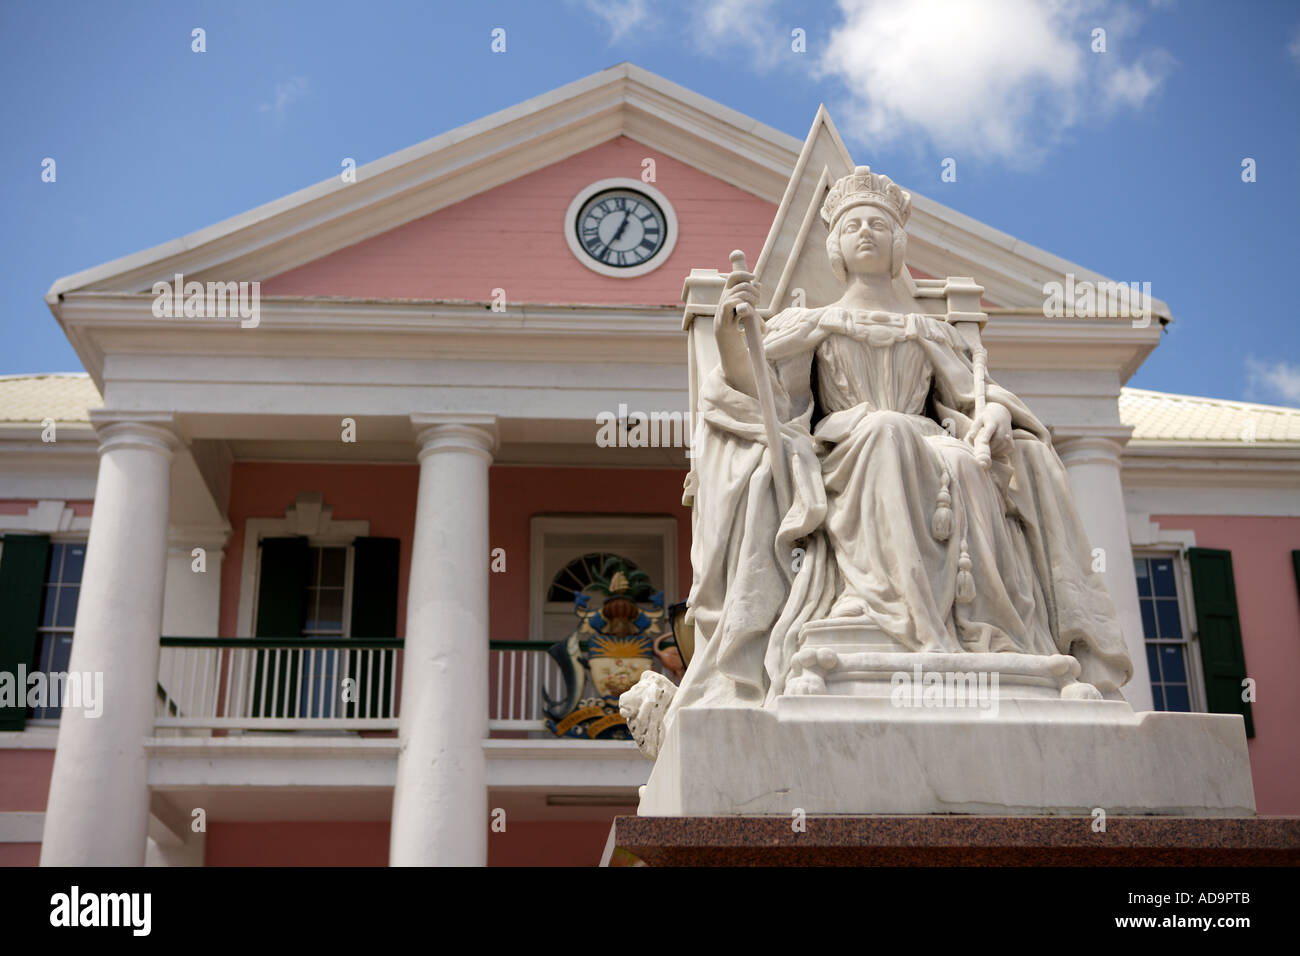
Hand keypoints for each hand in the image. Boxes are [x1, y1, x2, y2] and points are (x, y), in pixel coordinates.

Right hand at [713, 268, 760, 396]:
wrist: (735, 363)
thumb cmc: (744, 342)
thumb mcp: (752, 319)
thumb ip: (753, 303)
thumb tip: (757, 284)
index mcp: (727, 304)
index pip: (731, 280)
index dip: (741, 273)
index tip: (754, 277)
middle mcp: (721, 308)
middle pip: (735, 286)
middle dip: (751, 289)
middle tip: (759, 301)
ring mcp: (720, 317)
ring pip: (734, 294)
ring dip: (749, 298)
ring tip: (755, 310)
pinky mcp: (723, 327)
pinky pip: (730, 305)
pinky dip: (743, 305)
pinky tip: (748, 313)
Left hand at [972, 403, 1012, 456]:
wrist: (1001, 414)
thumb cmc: (986, 419)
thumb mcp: (979, 419)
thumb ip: (974, 428)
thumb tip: (971, 436)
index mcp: (992, 421)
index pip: (990, 429)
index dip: (986, 436)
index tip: (983, 442)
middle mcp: (1002, 427)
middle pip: (998, 439)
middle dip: (990, 447)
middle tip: (982, 452)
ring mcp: (1008, 433)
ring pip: (1003, 445)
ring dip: (995, 451)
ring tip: (987, 452)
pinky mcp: (1012, 438)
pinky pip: (1009, 448)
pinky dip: (1002, 452)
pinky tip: (995, 451)